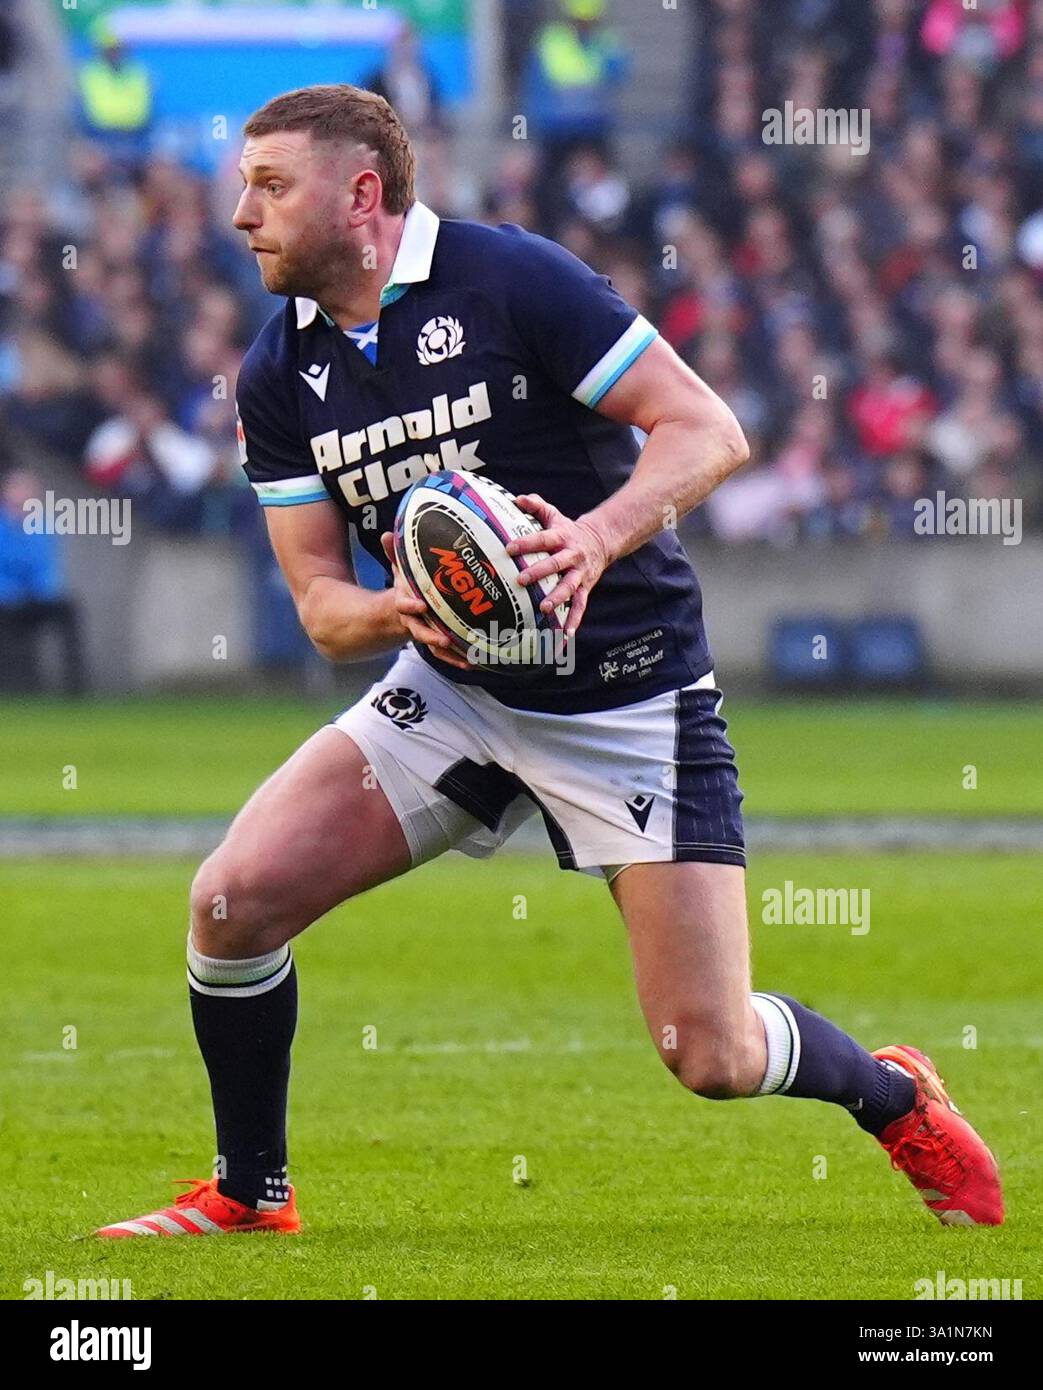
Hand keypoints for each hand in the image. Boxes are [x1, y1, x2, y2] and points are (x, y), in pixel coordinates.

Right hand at [380, 532, 472, 669]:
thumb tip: (387, 533)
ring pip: (435, 647)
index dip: (411, 606)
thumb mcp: (399, 571)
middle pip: (421, 632)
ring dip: (450, 653)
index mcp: (404, 604)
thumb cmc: (406, 588)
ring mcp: (426, 633)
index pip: (404, 606)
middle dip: (432, 637)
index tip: (421, 605)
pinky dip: (458, 658)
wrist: (401, 612)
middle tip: (445, 640)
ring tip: (468, 658)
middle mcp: (414, 621)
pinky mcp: (436, 640)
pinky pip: (446, 653)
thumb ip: (393, 554)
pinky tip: (475, 662)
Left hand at [506, 494, 609, 634]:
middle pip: (555, 563)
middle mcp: (572, 556)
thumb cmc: (568, 530)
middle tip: (521, 579)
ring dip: (556, 598)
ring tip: (543, 608)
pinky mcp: (585, 588)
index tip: (509, 548)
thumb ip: (536, 505)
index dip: (527, 543)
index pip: (543, 539)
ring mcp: (579, 574)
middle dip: (538, 572)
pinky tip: (565, 636)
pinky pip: (580, 606)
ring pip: (569, 587)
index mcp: (561, 538)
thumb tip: (516, 499)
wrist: (602, 541)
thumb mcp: (554, 515)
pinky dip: (573, 621)